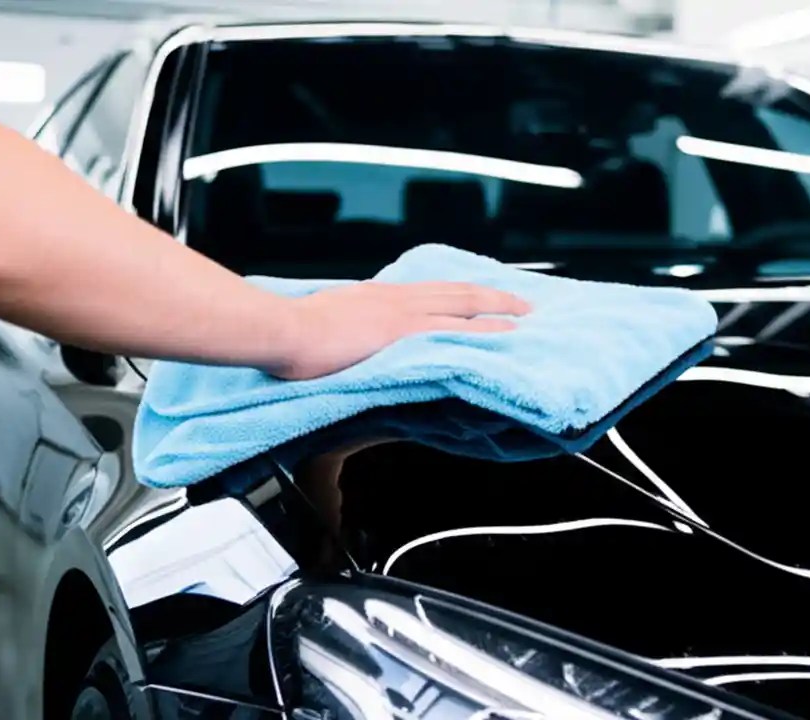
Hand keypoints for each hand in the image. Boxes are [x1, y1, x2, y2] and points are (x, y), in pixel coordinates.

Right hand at [272, 281, 530, 379]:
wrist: (284, 330)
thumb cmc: (292, 332)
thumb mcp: (323, 322)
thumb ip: (343, 329)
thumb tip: (344, 340)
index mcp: (375, 296)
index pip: (427, 291)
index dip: (456, 293)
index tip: (476, 296)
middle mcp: (395, 298)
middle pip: (454, 291)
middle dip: (490, 295)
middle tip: (519, 302)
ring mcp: (402, 313)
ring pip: (463, 304)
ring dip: (497, 308)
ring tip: (525, 315)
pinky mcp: (405, 332)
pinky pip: (457, 328)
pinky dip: (486, 329)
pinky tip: (506, 334)